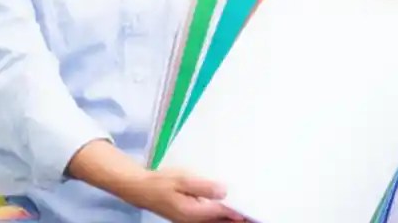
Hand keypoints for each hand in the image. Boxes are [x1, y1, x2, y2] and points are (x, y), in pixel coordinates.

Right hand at [126, 168, 244, 222]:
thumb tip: (225, 191)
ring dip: (230, 217)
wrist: (141, 189)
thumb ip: (204, 187)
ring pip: (216, 221)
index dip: (240, 212)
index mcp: (194, 213)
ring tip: (246, 209)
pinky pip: (210, 218)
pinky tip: (228, 206)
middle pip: (221, 221)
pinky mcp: (190, 216)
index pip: (223, 213)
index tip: (255, 209)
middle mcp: (195, 220)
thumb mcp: (182, 179)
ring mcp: (192, 220)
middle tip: (255, 212)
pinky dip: (221, 214)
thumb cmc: (161, 182)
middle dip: (238, 217)